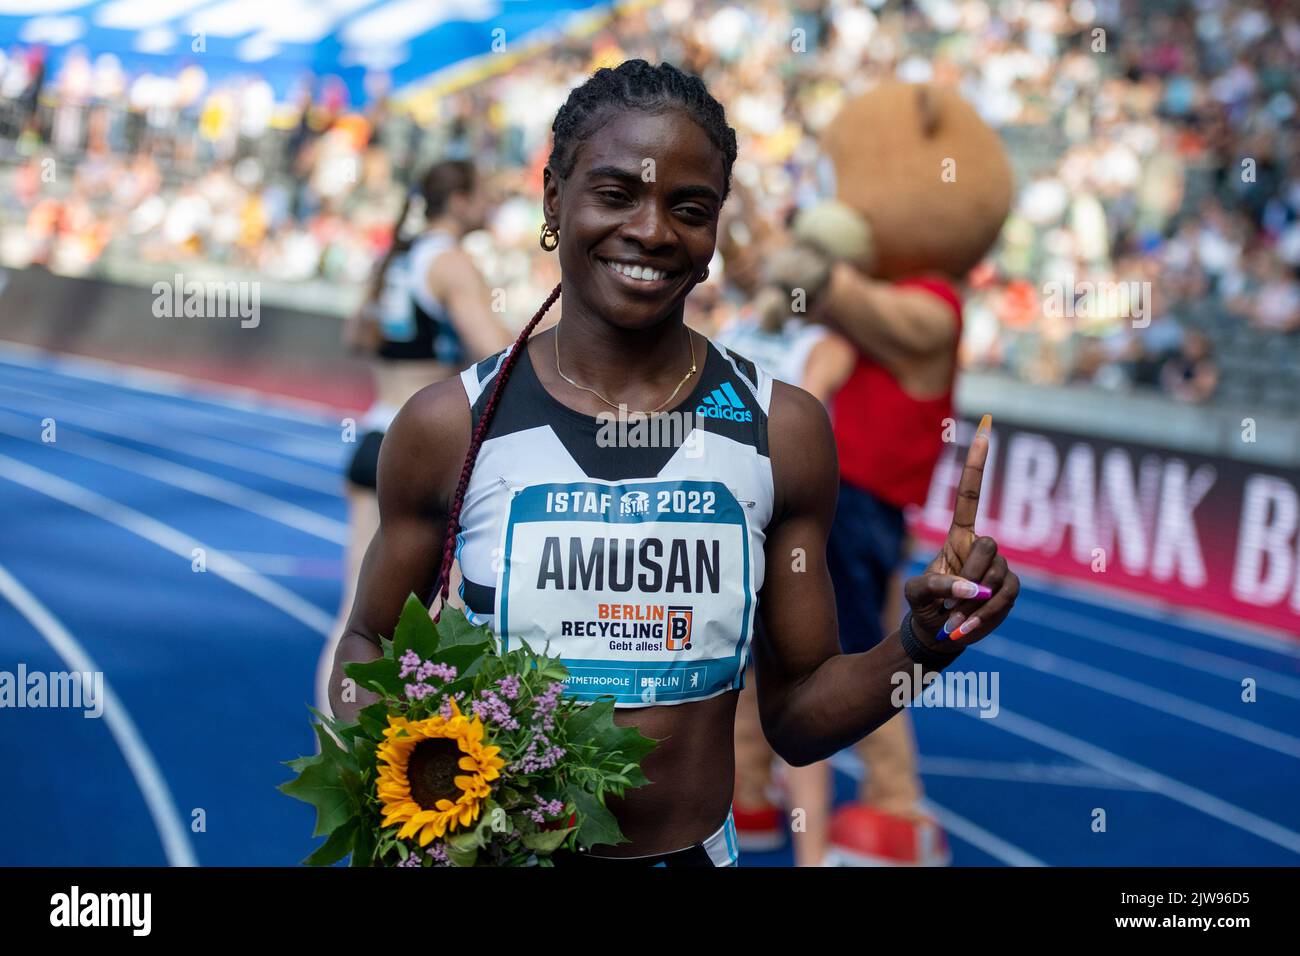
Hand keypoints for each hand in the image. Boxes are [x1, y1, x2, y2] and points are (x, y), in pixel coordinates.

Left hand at [904, 415, 1018, 647]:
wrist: (939, 633)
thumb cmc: (925, 605)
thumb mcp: (916, 593)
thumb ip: (936, 587)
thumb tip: (968, 590)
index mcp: (958, 537)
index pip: (971, 497)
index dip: (977, 465)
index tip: (985, 428)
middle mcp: (983, 547)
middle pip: (988, 547)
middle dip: (970, 575)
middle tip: (952, 600)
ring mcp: (1000, 568)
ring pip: (998, 575)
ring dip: (975, 603)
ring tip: (953, 620)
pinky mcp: (1009, 591)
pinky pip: (1005, 598)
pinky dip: (984, 616)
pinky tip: (964, 629)